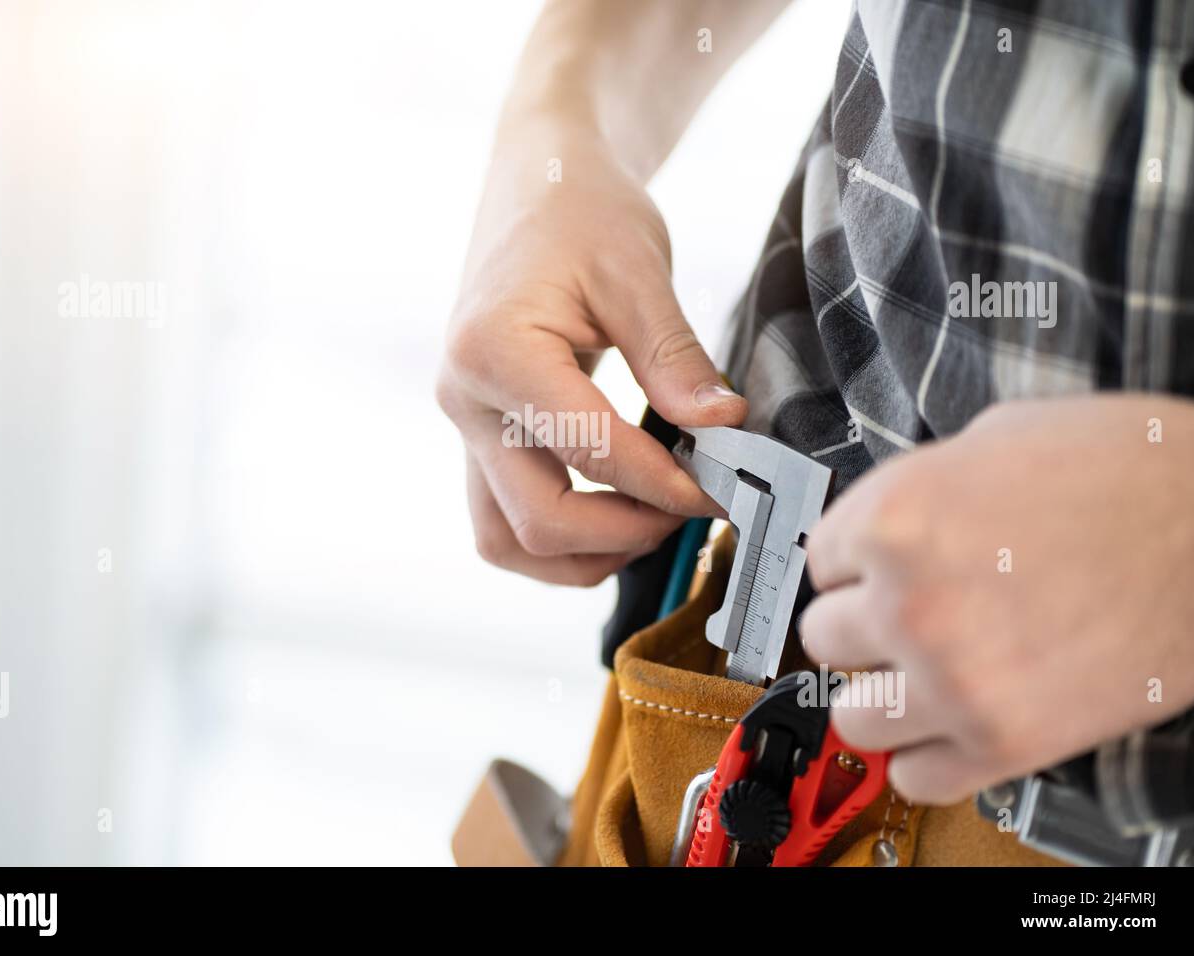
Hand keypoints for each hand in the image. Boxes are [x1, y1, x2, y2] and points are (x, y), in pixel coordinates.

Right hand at [437, 118, 745, 585]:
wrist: (536, 181)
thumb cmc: (582, 208)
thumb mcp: (638, 270)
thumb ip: (675, 358)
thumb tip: (724, 431)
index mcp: (494, 351)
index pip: (589, 451)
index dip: (666, 484)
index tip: (729, 487)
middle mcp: (464, 399)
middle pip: (539, 519)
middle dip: (629, 531)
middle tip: (698, 505)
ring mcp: (463, 424)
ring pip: (507, 540)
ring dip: (583, 554)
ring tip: (652, 522)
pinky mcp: (478, 435)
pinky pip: (502, 520)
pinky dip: (558, 540)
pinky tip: (615, 515)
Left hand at [800, 395, 1193, 803]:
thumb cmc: (1131, 472)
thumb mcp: (996, 438)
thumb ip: (921, 487)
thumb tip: (890, 521)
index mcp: (894, 518)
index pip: (821, 560)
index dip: (858, 563)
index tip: (884, 570)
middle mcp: (908, 602)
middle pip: (824, 636)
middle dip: (864, 624)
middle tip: (908, 616)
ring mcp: (952, 679)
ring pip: (853, 715)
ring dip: (882, 694)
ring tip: (920, 675)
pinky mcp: (1004, 742)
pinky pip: (916, 776)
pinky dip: (929, 755)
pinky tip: (954, 722)